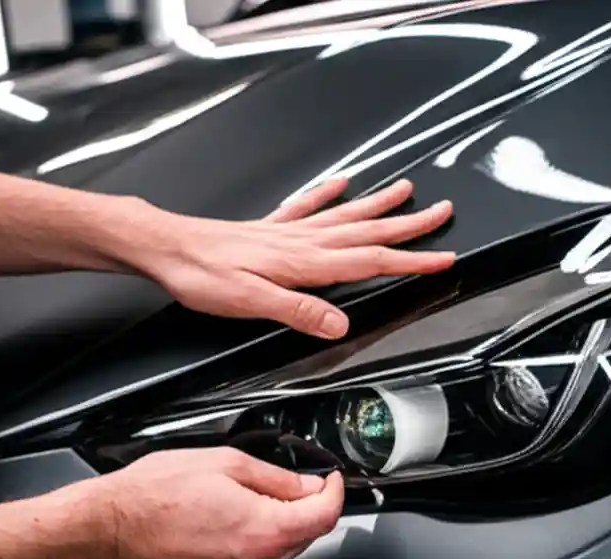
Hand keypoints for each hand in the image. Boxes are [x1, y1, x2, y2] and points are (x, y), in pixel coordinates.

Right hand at [86, 447, 343, 558]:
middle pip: (300, 535)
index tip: (329, 481)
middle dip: (295, 507)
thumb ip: (276, 477)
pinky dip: (241, 546)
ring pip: (272, 552)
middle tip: (267, 483)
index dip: (334, 493)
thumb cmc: (154, 495)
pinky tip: (214, 526)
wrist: (111, 529)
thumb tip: (307, 485)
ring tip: (228, 502)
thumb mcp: (224, 464)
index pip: (325, 517)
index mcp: (264, 531)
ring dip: (265, 527)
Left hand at [120, 178, 454, 338]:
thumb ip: (297, 312)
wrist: (166, 246)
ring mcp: (287, 232)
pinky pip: (308, 206)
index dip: (410, 261)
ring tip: (408, 191)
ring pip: (345, 216)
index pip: (369, 262)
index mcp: (303, 263)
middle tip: (443, 213)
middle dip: (409, 226)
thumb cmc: (201, 275)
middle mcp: (301, 242)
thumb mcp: (249, 303)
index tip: (443, 258)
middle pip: (368, 233)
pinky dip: (329, 194)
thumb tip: (340, 324)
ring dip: (380, 206)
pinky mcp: (268, 228)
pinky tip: (342, 183)